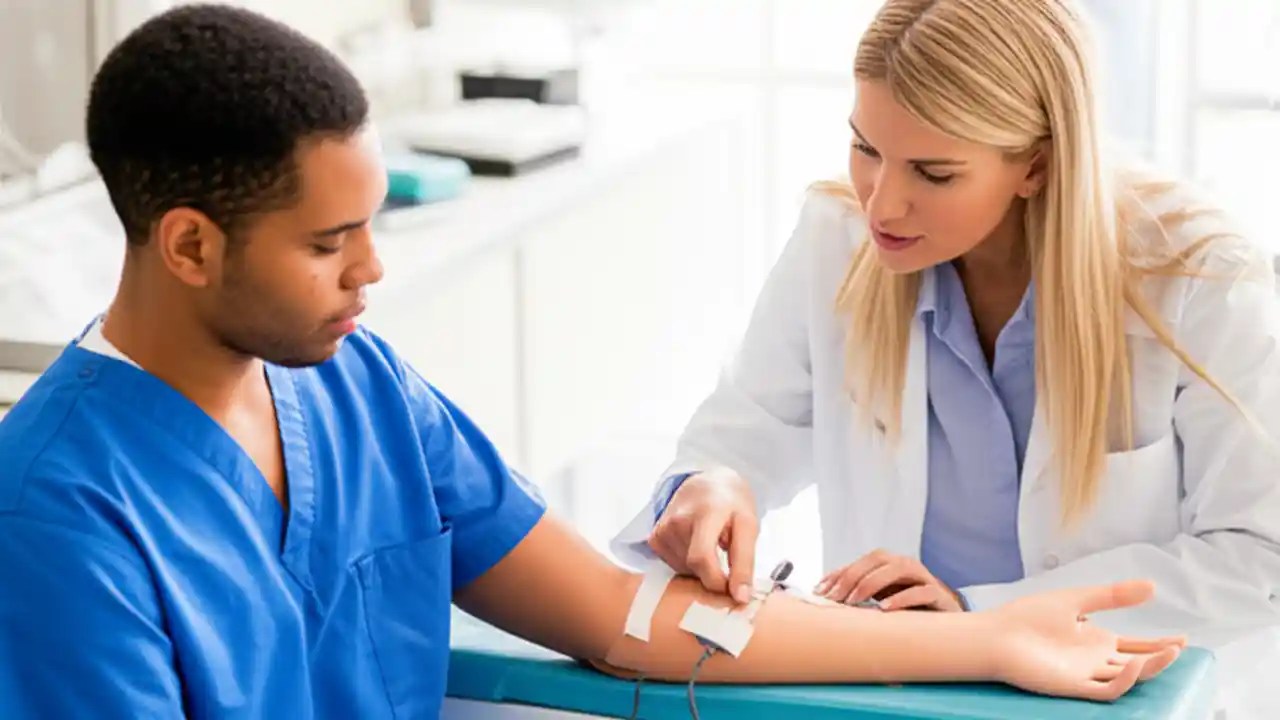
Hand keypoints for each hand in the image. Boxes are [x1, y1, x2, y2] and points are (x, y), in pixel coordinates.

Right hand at [647, 468, 758, 603]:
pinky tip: (696, 549)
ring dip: (700, 572)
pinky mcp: (654, 537)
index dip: (717, 583)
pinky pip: (672, 566)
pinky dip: (687, 567)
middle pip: (693, 568)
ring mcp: (662, 529)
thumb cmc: (732, 505)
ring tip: (711, 551)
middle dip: (713, 577)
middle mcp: (678, 519)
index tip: (735, 593)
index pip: (702, 558)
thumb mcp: (748, 526)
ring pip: (683, 571)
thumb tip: (740, 598)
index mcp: (706, 513)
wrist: (707, 483)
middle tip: (728, 568)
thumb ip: (744, 562)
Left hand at [815, 550, 962, 610]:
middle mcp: (908, 566)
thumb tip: (823, 592)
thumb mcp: (881, 598)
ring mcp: (925, 578)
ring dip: (873, 582)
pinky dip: (903, 598)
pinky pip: (923, 592)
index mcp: (892, 564)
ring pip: (900, 568)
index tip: (821, 591)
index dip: (841, 573)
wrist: (948, 623)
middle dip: (853, 576)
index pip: (864, 561)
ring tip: (855, 600)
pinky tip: (885, 608)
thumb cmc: (909, 608)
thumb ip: (857, 592)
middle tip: (836, 597)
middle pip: (878, 559)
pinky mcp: (940, 596)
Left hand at [987, 580, 1185, 700]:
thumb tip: (1153, 585)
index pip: (1137, 646)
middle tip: (1180, 647)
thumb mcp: (1077, 599)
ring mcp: (1086, 674)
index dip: (1160, 644)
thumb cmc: (1028, 617)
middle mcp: (1095, 660)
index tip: (1184, 638)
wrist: (996, 634)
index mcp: (1096, 640)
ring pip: (1128, 677)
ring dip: (1149, 668)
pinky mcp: (1074, 686)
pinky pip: (1107, 689)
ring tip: (1169, 653)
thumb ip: (1112, 595)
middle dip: (1161, 657)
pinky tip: (1132, 663)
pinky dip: (1124, 679)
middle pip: (1138, 663)